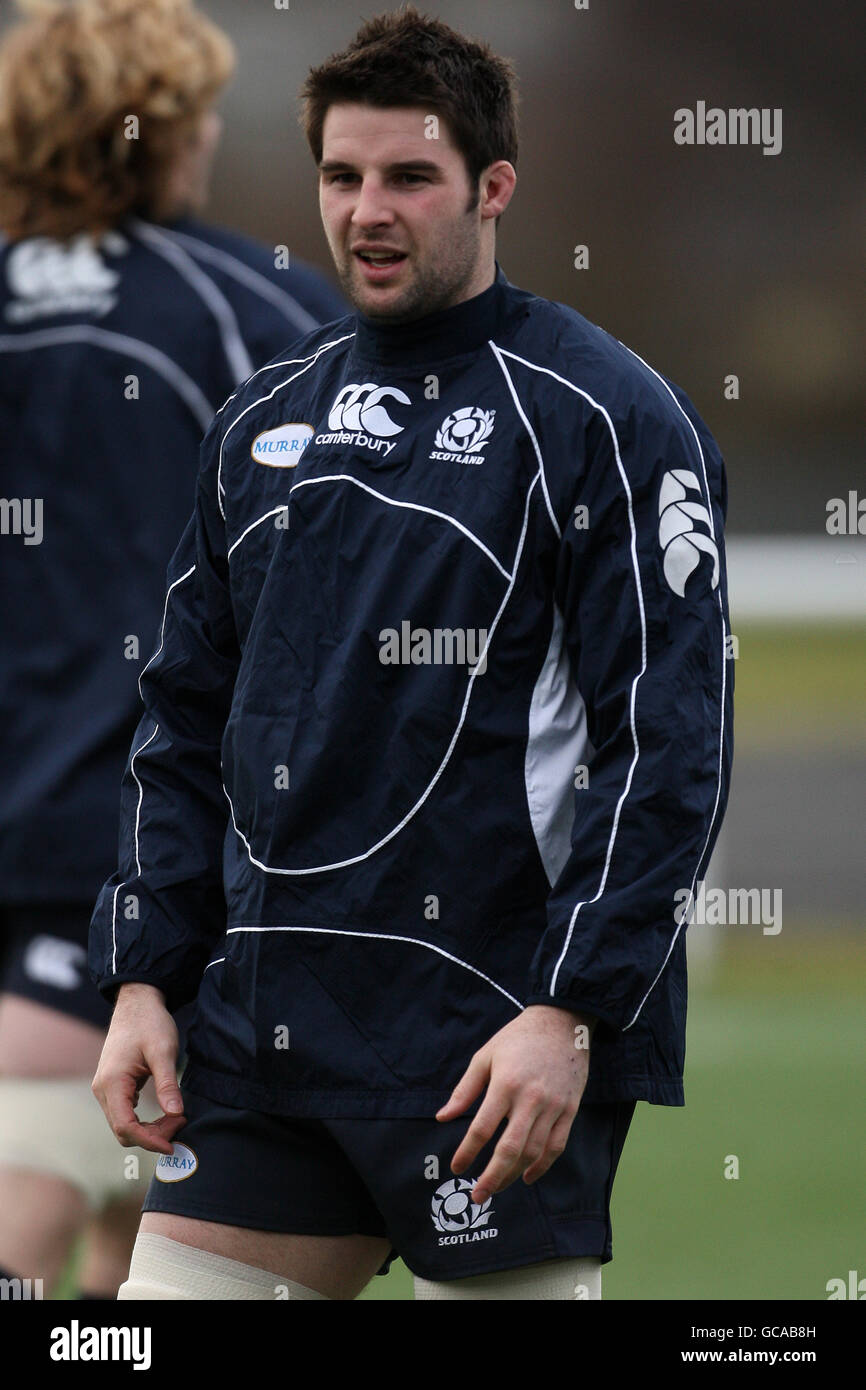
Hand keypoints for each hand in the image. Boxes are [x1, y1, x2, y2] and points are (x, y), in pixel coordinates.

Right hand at [91, 982, 185, 1153]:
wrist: (137, 1003)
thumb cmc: (150, 1023)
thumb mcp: (163, 1051)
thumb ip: (168, 1084)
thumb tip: (176, 1114)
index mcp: (112, 1082)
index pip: (125, 1127)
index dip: (148, 1141)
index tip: (172, 1144)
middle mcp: (103, 1089)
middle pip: (122, 1130)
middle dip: (151, 1135)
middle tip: (180, 1123)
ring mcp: (105, 1088)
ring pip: (123, 1124)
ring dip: (148, 1129)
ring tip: (175, 1117)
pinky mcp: (112, 1086)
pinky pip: (124, 1113)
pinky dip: (143, 1120)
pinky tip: (164, 1112)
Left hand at [435, 1005, 593, 1204]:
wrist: (562, 1024)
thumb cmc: (518, 1039)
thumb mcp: (485, 1057)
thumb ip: (464, 1090)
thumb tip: (443, 1117)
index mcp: (505, 1084)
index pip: (483, 1128)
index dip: (467, 1152)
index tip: (457, 1167)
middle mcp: (530, 1099)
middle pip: (509, 1149)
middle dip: (492, 1178)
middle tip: (477, 1196)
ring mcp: (553, 1107)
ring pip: (533, 1153)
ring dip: (513, 1175)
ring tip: (497, 1187)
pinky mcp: (570, 1110)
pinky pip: (556, 1146)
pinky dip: (542, 1166)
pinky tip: (527, 1176)